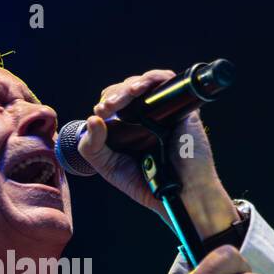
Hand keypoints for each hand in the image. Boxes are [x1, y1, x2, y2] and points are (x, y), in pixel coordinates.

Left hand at [76, 69, 239, 236]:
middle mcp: (148, 117)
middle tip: (106, 107)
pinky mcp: (181, 108)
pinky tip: (139, 89)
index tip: (100, 111)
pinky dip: (152, 78)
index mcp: (131, 128)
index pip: (116, 103)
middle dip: (115, 94)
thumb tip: (92, 119)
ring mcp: (165, 111)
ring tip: (119, 100)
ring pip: (145, 84)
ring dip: (129, 86)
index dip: (107, 102)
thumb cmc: (148, 184)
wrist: (178, 194)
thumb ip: (93, 147)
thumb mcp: (110, 167)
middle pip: (128, 90)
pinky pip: (168, 81)